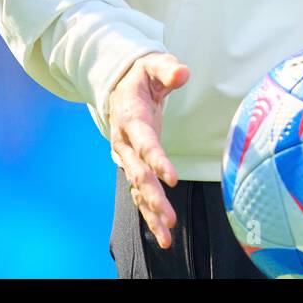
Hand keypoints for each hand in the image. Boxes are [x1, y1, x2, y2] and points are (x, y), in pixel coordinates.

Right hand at [107, 53, 189, 248]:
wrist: (120, 86)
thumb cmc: (142, 76)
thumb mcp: (153, 65)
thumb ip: (168, 69)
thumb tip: (183, 73)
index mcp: (131, 119)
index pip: (144, 142)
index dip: (156, 159)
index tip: (171, 177)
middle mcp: (124, 143)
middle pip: (138, 173)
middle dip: (153, 196)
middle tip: (170, 217)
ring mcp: (127, 158)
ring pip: (137, 189)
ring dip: (151, 213)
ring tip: (166, 236)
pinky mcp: (134, 166)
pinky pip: (140, 194)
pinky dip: (150, 214)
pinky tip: (163, 235)